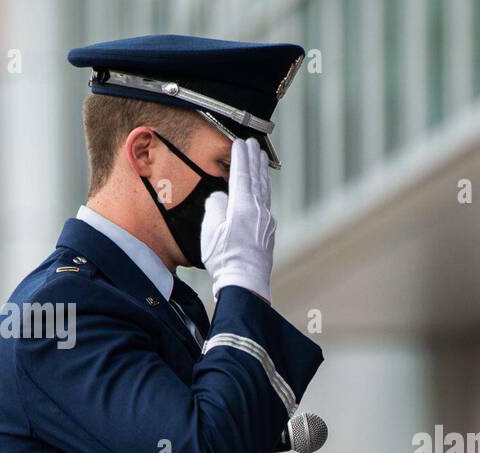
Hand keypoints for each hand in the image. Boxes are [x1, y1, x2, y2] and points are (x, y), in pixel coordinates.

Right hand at [200, 138, 275, 300]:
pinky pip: (266, 205)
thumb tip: (222, 197)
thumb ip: (215, 205)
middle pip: (257, 179)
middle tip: (254, 144)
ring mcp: (267, 222)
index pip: (241, 174)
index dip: (240, 157)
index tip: (240, 143)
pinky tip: (262, 192)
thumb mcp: (211, 228)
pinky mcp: (268, 233)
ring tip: (261, 160)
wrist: (245, 283)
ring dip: (262, 174)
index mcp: (243, 206)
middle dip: (254, 160)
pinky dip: (264, 192)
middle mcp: (259, 211)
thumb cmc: (224, 257)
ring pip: (265, 191)